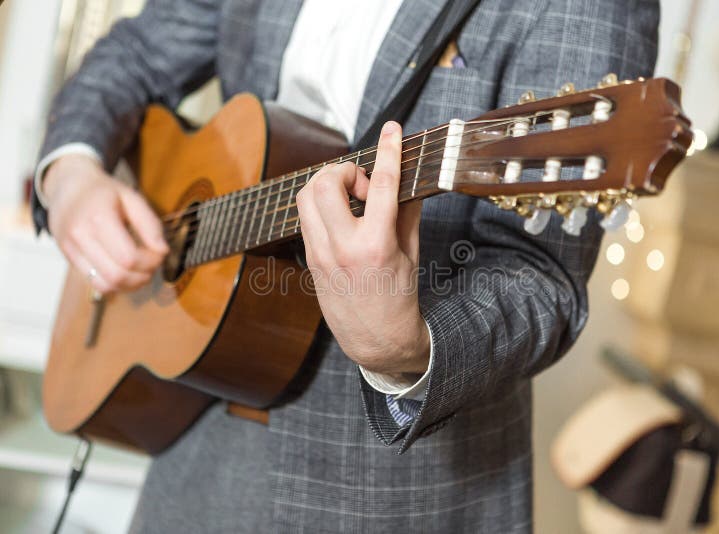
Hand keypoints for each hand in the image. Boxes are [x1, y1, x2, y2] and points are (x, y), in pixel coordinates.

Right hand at [43, 154, 168, 293]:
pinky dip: (117, 285)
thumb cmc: (104, 192)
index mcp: (98, 218)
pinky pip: (96, 284)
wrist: (68, 187)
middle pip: (118, 275)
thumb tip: (163, 251)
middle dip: (143, 275)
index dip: (150, 262)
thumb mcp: (132, 198)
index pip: (129, 257)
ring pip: (106, 285)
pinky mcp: (69, 259)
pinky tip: (128, 274)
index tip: (160, 253)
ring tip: (143, 272)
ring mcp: (71, 249)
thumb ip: (150, 224)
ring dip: (131, 285)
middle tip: (154, 264)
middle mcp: (80, 236)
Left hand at [296, 122, 429, 374]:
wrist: (376, 341)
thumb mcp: (410, 254)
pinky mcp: (309, 259)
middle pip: (326, 182)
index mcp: (376, 245)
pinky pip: (306, 217)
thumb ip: (407, 213)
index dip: (388, 149)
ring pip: (306, 196)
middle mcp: (343, 247)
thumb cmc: (399, 299)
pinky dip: (322, 206)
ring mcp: (321, 254)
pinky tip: (342, 218)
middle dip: (345, 171)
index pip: (383, 184)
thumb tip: (408, 180)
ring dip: (328, 186)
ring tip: (352, 202)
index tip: (392, 128)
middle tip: (365, 187)